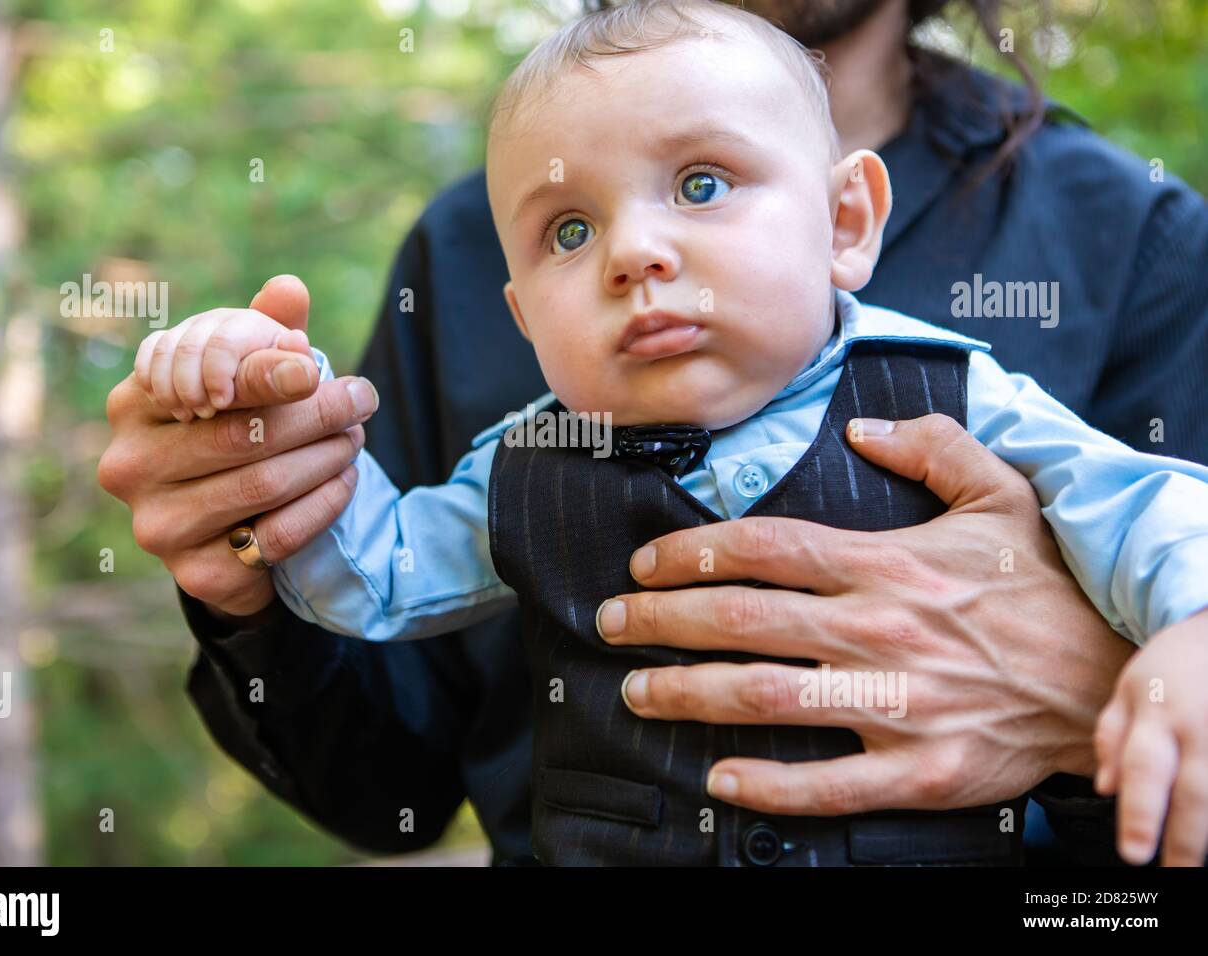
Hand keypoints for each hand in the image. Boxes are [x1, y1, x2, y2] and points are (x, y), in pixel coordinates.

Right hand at [99, 275, 379, 617]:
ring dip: (324, 458)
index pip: (208, 382)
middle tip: (362, 400)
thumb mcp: (246, 378)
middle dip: (314, 414)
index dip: (267, 373)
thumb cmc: (234, 432)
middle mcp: (129, 465)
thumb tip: (290, 290)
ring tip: (355, 438)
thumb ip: (264, 333)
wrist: (223, 534)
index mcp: (134, 403)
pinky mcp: (195, 574)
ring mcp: (156, 525)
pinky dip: (322, 505)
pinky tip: (346, 482)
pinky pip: (277, 536)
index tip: (318, 368)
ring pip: (261, 485)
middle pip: (242, 434)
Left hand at [599, 413, 1133, 815]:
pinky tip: (717, 779)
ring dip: (688, 696)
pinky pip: (829, 784)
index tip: (646, 564)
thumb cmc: (1046, 587)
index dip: (691, 553)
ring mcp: (895, 702)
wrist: (1107, 676)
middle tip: (612, 624)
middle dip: (661, 622)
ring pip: (765, 698)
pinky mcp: (919, 768)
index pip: (764, 549)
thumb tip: (865, 431)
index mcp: (887, 565)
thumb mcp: (1004, 495)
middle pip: (741, 621)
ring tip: (637, 692)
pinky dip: (768, 786)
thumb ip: (934, 448)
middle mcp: (878, 630)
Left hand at [1094, 608, 1207, 865]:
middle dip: (1185, 840)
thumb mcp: (1129, 689)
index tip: (1133, 855)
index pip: (1143, 769)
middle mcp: (1198, 726)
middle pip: (1194, 791)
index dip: (1140, 813)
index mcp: (1156, 714)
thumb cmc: (1171, 666)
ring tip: (1198, 865)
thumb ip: (1112, 737)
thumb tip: (1104, 788)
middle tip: (1174, 876)